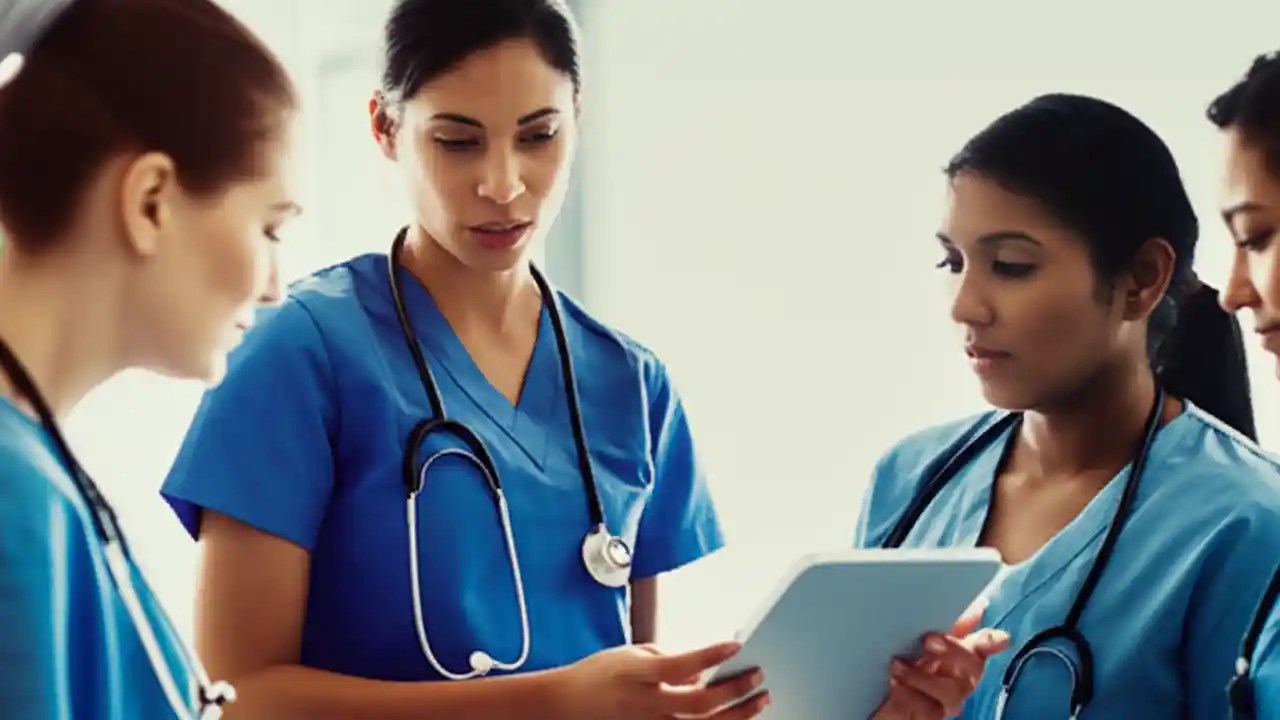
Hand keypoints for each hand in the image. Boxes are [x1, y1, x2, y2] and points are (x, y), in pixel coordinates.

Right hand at [557, 641, 769, 718]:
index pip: (682, 665)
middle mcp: (647, 705)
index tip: (736, 644)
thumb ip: (667, 658)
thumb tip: (698, 672)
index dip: (711, 655)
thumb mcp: (630, 654)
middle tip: (758, 676)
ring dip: (737, 715)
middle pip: (700, 704)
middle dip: (735, 690)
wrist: (565, 706)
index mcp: (639, 675)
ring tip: (758, 701)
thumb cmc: (598, 676)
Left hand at [872, 601, 1010, 718]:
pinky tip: (894, 683)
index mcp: (959, 656)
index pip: (983, 645)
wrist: (877, 698)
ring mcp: (947, 701)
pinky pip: (927, 710)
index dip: (992, 641)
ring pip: (951, 693)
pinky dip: (909, 695)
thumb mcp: (918, 639)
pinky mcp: (928, 716)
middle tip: (929, 639)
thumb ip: (946, 624)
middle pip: (972, 667)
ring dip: (922, 676)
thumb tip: (976, 605)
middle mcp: (959, 680)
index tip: (1001, 637)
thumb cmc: (905, 663)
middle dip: (954, 651)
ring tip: (897, 664)